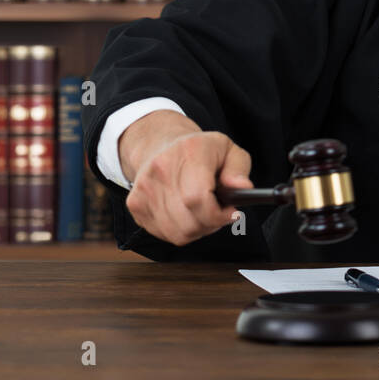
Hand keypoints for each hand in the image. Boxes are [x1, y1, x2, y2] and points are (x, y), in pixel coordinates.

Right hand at [120, 112, 253, 246]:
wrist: (161, 145)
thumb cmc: (200, 151)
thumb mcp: (229, 150)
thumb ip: (239, 169)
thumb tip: (243, 188)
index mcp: (188, 152)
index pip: (197, 198)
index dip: (217, 214)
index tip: (232, 213)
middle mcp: (161, 169)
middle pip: (188, 220)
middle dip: (211, 224)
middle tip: (220, 214)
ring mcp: (144, 188)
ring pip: (177, 232)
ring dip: (197, 230)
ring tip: (204, 213)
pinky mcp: (135, 205)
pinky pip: (164, 234)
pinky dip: (181, 231)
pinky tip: (188, 214)